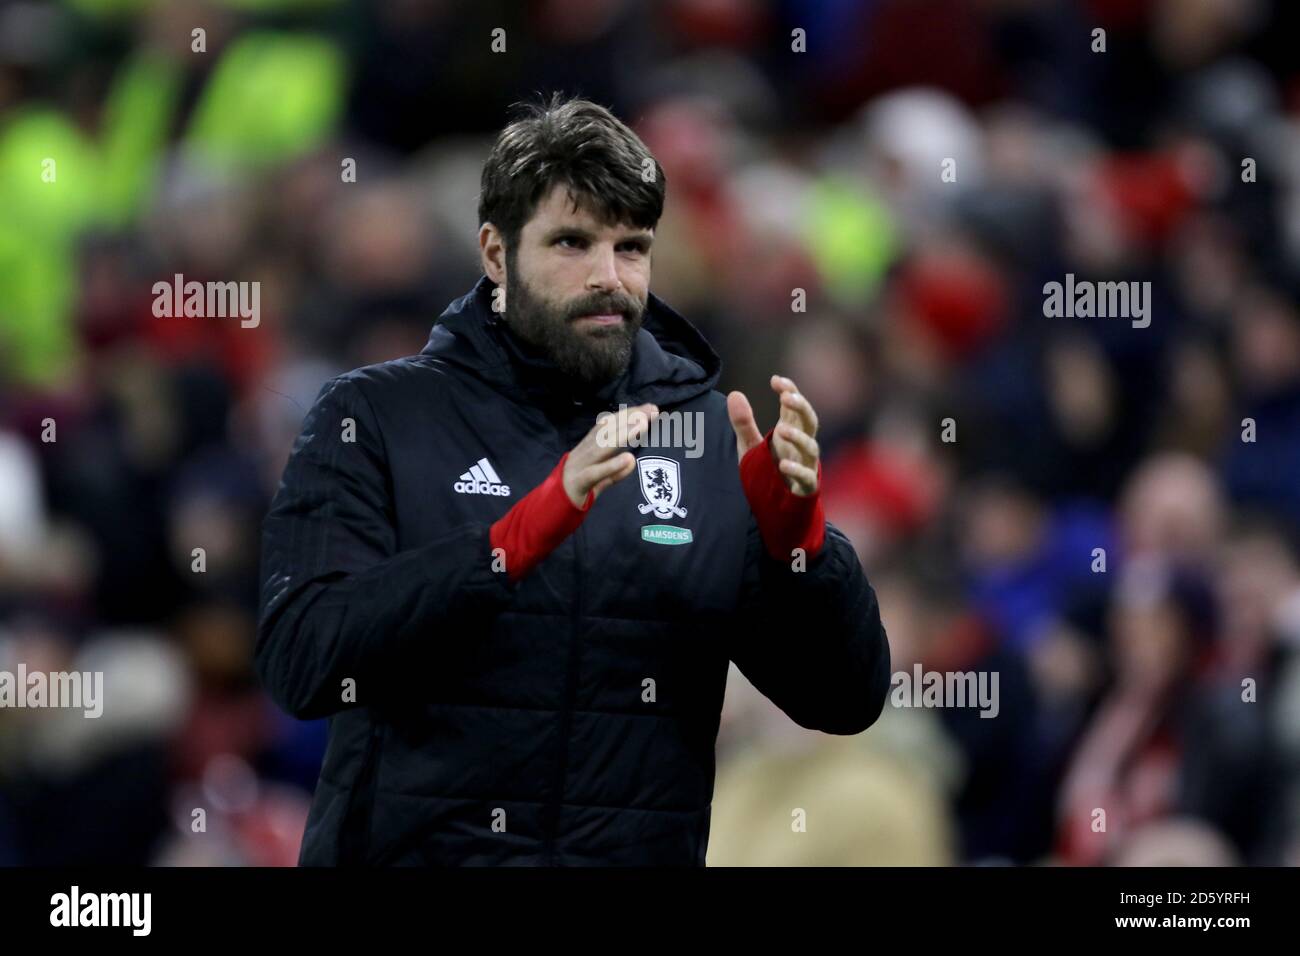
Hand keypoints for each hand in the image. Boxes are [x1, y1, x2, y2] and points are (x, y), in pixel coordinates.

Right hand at [562, 403, 658, 507]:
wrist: (553, 506)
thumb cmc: (578, 488)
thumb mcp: (600, 478)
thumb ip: (615, 471)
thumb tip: (632, 461)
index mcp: (587, 446)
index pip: (608, 425)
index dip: (628, 415)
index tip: (649, 408)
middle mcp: (583, 451)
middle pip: (606, 431)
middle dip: (629, 419)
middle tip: (651, 411)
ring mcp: (579, 465)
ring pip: (601, 447)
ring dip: (623, 434)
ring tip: (642, 425)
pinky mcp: (578, 482)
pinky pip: (595, 473)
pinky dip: (612, 465)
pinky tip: (628, 459)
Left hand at [727, 375, 819, 495]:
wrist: (779, 507)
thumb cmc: (769, 471)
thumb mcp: (750, 445)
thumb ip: (743, 423)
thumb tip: (734, 393)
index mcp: (790, 432)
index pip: (794, 407)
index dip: (790, 391)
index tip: (776, 380)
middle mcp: (801, 446)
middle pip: (810, 421)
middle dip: (801, 407)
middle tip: (786, 397)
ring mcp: (806, 465)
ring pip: (811, 447)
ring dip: (799, 437)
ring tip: (782, 429)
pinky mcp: (805, 487)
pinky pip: (806, 477)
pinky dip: (797, 470)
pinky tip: (783, 465)